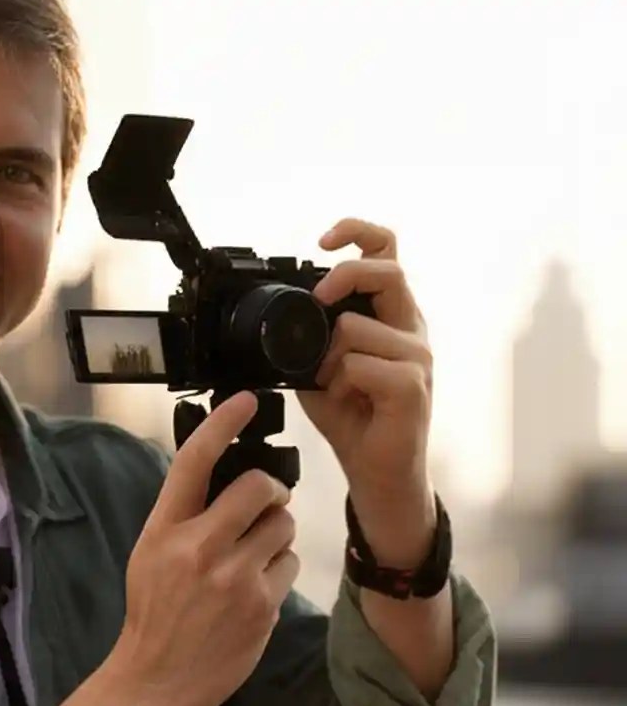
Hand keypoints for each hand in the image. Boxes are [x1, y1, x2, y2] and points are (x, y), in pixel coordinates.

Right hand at [86, 392, 298, 705]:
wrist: (159, 677)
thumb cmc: (154, 609)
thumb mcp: (151, 552)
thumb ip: (184, 515)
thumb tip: (221, 476)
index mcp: (164, 530)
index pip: (194, 462)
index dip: (222, 424)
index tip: (246, 401)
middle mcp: (199, 549)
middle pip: (259, 487)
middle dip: (271, 490)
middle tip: (266, 501)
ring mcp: (234, 578)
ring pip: (282, 525)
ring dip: (275, 532)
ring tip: (254, 554)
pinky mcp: (262, 605)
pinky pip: (289, 564)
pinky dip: (279, 568)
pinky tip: (257, 586)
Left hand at [298, 218, 435, 563]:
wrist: (375, 472)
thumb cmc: (353, 418)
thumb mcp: (320, 365)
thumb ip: (311, 335)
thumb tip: (287, 311)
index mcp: (391, 317)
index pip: (387, 254)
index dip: (358, 234)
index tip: (323, 241)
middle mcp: (411, 329)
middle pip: (388, 272)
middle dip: (344, 278)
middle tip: (319, 301)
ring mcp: (418, 357)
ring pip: (359, 327)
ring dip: (328, 357)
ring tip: (333, 384)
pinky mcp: (413, 386)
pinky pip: (361, 365)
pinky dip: (340, 382)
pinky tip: (347, 401)